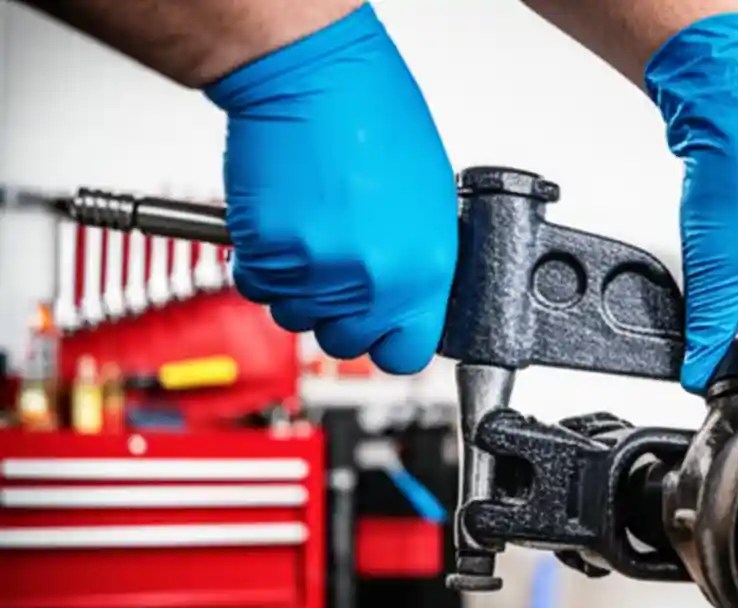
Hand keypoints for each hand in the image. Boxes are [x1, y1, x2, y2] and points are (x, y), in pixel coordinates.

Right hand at [205, 4, 455, 373]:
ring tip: (312, 232)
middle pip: (347, 342)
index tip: (383, 327)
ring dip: (300, 287)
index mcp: (425, 270)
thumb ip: (420, 260)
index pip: (408, 354)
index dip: (391, 341)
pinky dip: (264, 264)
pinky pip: (259, 287)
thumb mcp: (432, 201)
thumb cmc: (375, 119)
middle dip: (340, 313)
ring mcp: (320, 272)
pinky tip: (284, 222)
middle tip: (339, 266)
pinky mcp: (269, 256)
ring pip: (297, 318)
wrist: (314, 78)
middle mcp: (375, 280)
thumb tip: (410, 295)